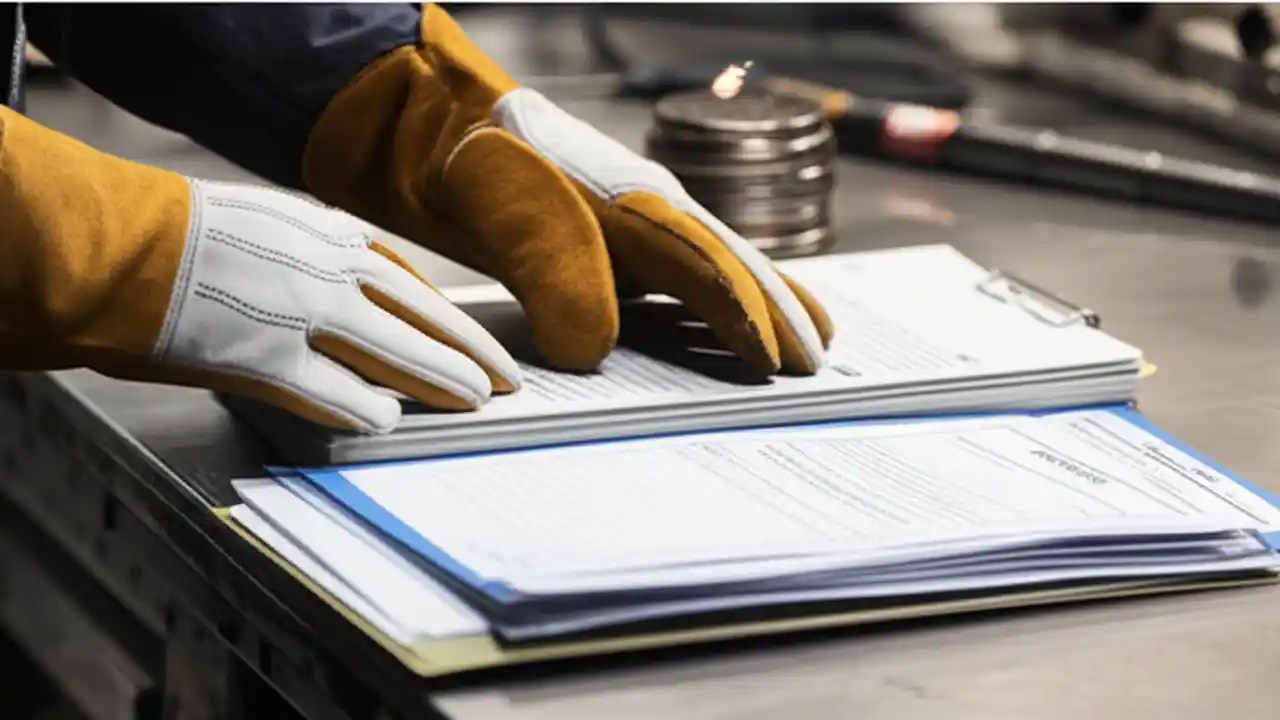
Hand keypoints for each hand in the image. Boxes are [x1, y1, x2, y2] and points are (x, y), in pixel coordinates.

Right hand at [0, 107, 518, 433]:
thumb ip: (316, 254)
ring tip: (474, 403)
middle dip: (471, 352)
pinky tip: (389, 422)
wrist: (117, 245)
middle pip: (425, 318)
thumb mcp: (266, 222)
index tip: (474, 340)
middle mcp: (330, 271)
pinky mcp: (273, 360)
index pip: (410, 283)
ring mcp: (307, 316)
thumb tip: (354, 288)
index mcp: (326, 237)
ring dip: (444, 381)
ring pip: (403, 354)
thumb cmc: (180, 234)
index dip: (449, 319)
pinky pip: (343, 396)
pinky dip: (371, 412)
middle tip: (505, 379)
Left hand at [303, 4, 833, 376]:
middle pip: (729, 262)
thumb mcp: (499, 211)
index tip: (780, 365)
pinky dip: (706, 302)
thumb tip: (590, 350)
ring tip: (798, 341)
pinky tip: (706, 326)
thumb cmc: (463, 159)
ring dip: (755, 305)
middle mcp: (644, 208)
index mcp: (630, 201)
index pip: (706, 266)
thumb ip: (550, 273)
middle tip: (821, 360)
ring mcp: (626, 220)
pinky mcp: (601, 236)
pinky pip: (671, 274)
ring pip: (710, 266)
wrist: (422, 120)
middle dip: (777, 310)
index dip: (745, 317)